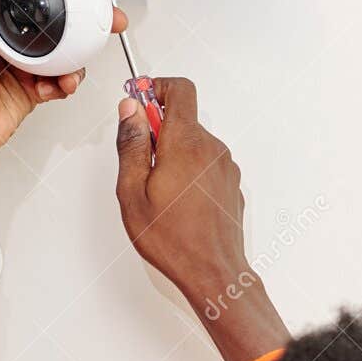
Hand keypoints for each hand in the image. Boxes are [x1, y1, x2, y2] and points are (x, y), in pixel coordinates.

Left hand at [0, 0, 126, 222]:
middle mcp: (10, 31)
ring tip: (76, 62)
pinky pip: (64, 78)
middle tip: (104, 16)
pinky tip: (60, 83)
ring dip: (78, 56)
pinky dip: (67, 82)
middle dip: (86, 17)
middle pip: (58, 15)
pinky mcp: (36, 84)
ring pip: (67, 49)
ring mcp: (25, 58)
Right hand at [115, 79, 289, 360]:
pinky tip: (177, 201)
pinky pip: (206, 163)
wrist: (214, 273)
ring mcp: (226, 167)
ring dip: (173, 153)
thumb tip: (130, 111)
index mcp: (186, 143)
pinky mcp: (231, 184)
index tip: (138, 99)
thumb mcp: (133, 191)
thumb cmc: (174, 240)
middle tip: (139, 161)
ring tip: (158, 190)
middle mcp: (212, 149)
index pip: (179, 90)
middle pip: (184, 118)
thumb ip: (132, 145)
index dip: (156, 87)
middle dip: (157, 130)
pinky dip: (188, 170)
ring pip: (194, 142)